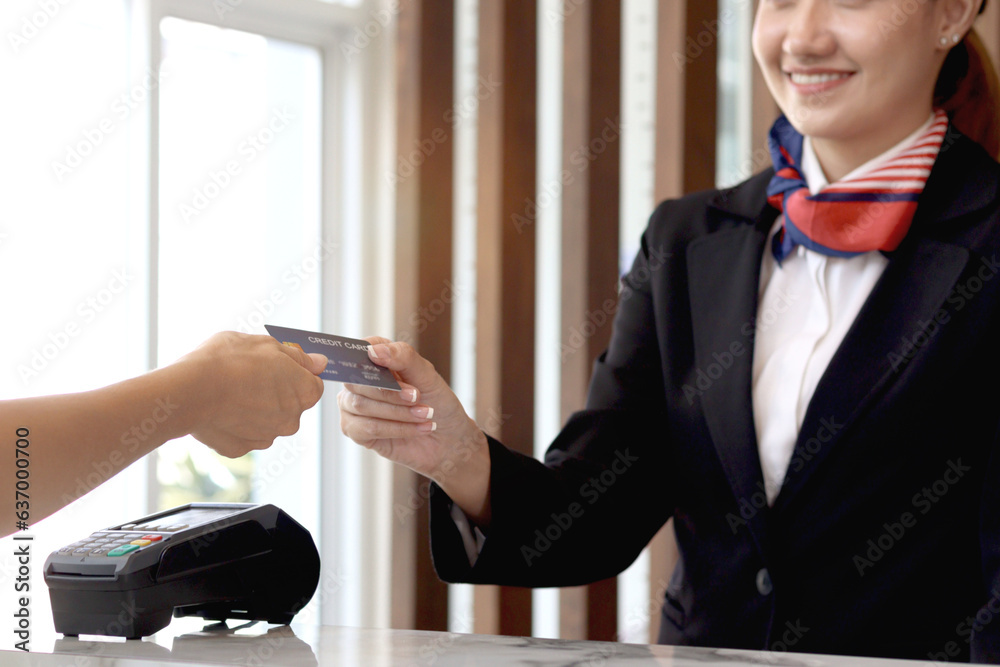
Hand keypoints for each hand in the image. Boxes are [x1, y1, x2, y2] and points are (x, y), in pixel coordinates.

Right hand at [176, 331, 326, 456]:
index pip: (312, 383)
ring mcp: (266, 436)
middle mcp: (292, 420)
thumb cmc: (229, 361)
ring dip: (255, 408)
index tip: (277, 366)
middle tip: (249, 376)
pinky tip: (221, 409)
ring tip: (230, 391)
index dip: (295, 372)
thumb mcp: (267, 344)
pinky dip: (235, 423)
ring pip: (266, 420)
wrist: (191, 389)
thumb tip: (319, 363)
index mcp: (304, 392)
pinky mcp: (241, 448)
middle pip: (290, 404)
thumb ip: (297, 357)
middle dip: (275, 391)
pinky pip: (243, 433)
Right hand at [338, 338, 490, 523]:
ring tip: (425, 414)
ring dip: (398, 412)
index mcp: (375, 360)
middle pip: (356, 381)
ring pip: (361, 405)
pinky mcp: (357, 432)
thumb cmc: (437, 402)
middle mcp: (360, 382)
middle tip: (417, 396)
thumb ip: (403, 357)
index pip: (361, 349)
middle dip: (390, 391)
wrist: (448, 438)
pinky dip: (396, 428)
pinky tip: (418, 428)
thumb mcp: (427, 375)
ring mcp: (354, 407)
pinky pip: (366, 429)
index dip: (370, 355)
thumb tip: (374, 350)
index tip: (384, 361)